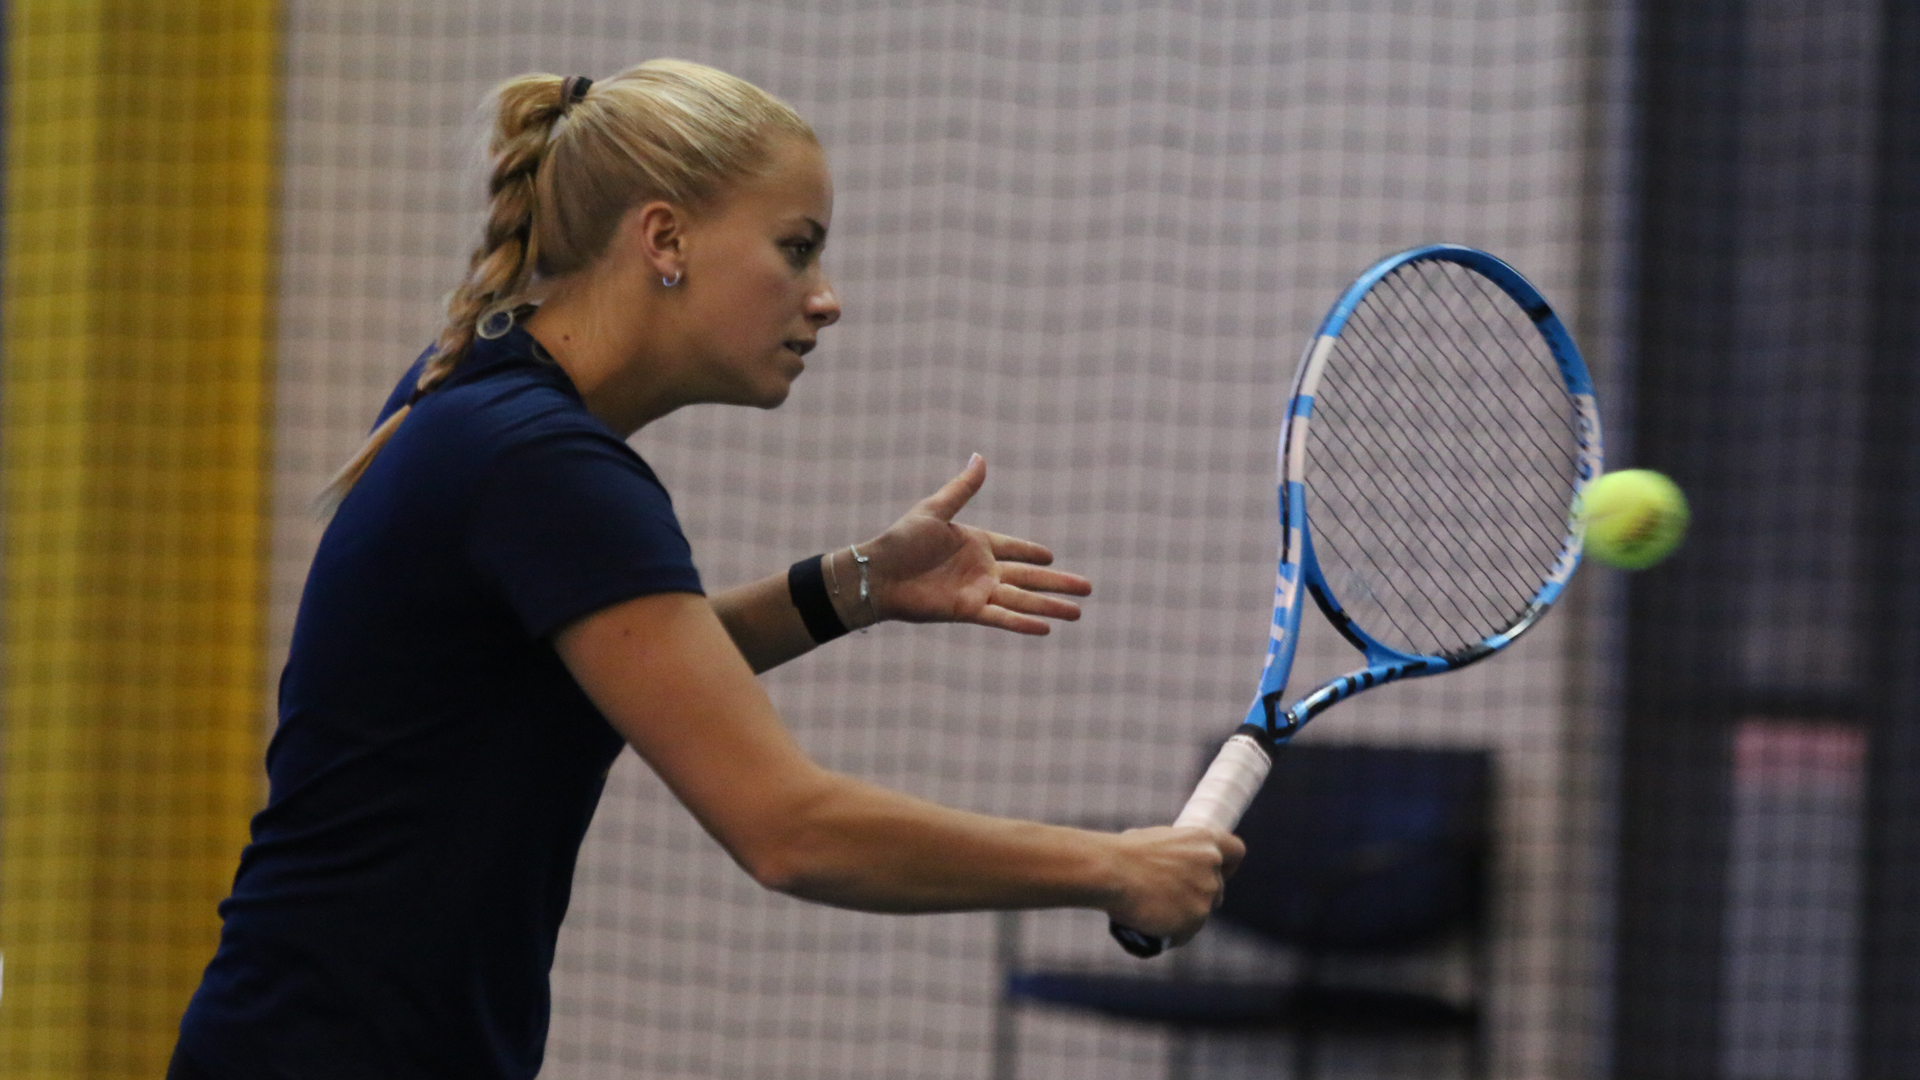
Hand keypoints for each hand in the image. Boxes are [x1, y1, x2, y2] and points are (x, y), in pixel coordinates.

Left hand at [842, 454, 1091, 633]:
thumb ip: (962, 488)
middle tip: (1087, 588)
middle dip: (1058, 583)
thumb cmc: (901, 540)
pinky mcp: (967, 611)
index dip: (1031, 552)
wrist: (878, 574)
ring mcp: (977, 592)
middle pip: (1029, 578)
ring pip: (1023, 599)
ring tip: (1078, 612)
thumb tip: (980, 456)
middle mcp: (981, 570)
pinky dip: (1023, 622)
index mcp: (976, 543)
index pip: (1014, 549)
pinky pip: (1001, 617)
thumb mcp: (935, 509)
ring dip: (1050, 606)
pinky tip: (1046, 627)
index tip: (1052, 557)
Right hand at [1104, 826, 1244, 945]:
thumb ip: (1176, 853)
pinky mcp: (1196, 919)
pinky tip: (1152, 927)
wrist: (1110, 873)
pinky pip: (1186, 933)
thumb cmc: (1122, 854)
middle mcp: (1212, 865)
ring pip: (1201, 913)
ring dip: (1184, 916)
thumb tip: (1170, 865)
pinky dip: (1171, 933)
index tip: (1216, 873)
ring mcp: (1206, 893)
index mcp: (1203, 839)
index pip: (1236, 851)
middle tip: (1171, 898)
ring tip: (1154, 914)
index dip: (1227, 865)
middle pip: (1218, 888)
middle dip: (1199, 895)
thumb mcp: (1155, 840)